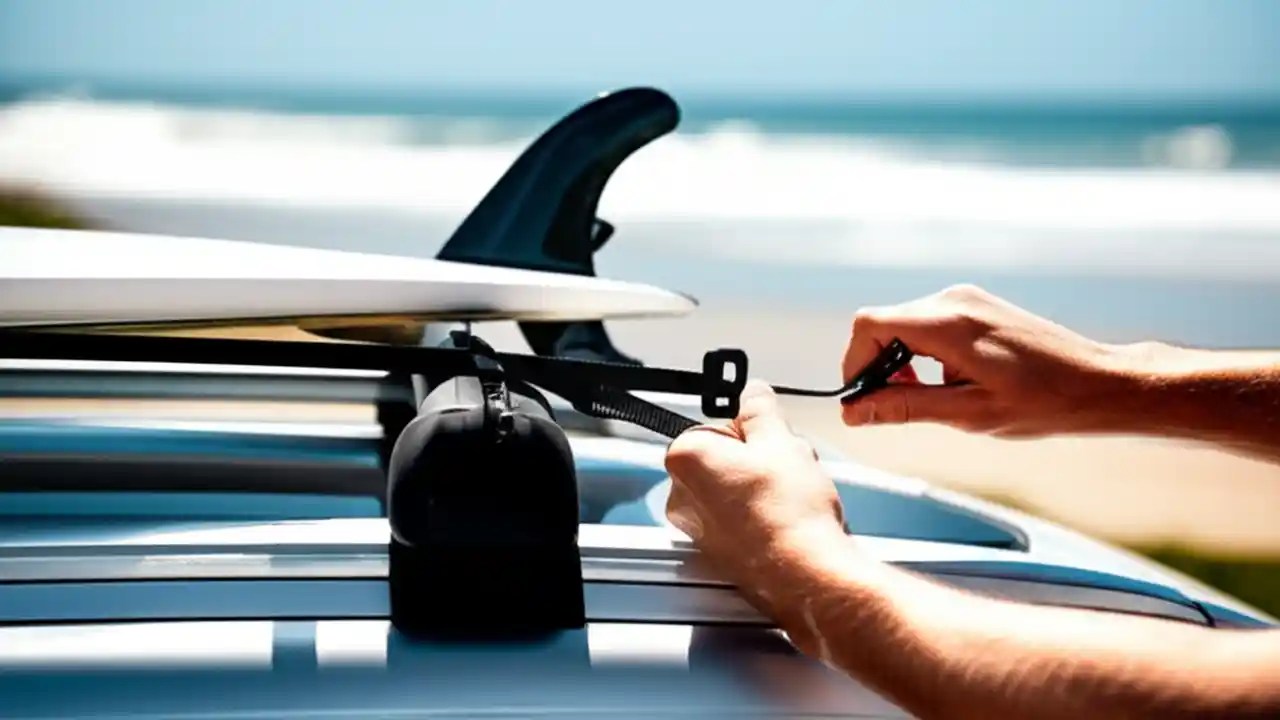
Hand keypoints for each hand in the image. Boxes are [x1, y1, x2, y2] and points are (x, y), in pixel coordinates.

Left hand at [664, 381, 848, 630]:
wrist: (808, 574)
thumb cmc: (789, 513)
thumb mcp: (781, 440)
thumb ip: (760, 408)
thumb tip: (752, 392)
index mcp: (685, 460)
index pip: (715, 425)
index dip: (751, 430)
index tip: (771, 440)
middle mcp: (682, 497)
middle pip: (725, 457)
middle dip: (760, 457)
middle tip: (787, 465)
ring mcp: (699, 529)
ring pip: (736, 488)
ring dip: (765, 484)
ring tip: (793, 494)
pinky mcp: (721, 553)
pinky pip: (742, 517)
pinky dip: (765, 513)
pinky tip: (790, 516)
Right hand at [841, 284, 1125, 437]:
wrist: (1097, 382)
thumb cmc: (1041, 403)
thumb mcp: (966, 413)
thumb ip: (905, 406)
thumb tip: (853, 412)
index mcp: (947, 324)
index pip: (869, 326)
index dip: (855, 363)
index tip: (864, 400)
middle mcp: (952, 300)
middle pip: (883, 324)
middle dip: (878, 367)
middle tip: (896, 408)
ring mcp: (966, 299)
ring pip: (904, 325)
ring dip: (901, 362)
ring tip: (931, 398)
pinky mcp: (976, 306)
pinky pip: (928, 324)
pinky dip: (922, 353)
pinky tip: (949, 383)